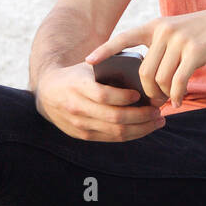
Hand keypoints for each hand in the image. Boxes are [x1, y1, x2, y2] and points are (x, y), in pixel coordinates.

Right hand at [34, 61, 165, 141]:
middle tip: (158, 110)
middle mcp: (77, 107)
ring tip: (158, 120)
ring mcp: (80, 124)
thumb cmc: (76, 76)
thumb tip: (144, 67)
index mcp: (78, 86)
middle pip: (115, 117)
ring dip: (142, 128)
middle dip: (141, 116)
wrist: (48, 93)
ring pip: (116, 132)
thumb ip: (110, 67)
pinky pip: (112, 138)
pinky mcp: (83, 136)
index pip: (103, 95)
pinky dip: (132, 134)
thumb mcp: (88, 67)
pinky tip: (145, 128)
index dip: (124, 97)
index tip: (140, 94)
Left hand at [83, 6, 205, 108]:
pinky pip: (178, 82)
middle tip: (153, 101)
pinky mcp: (195, 52)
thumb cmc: (201, 31)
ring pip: (160, 79)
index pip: (123, 38)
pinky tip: (179, 101)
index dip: (104, 50)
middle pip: (143, 71)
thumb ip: (158, 45)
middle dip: (147, 91)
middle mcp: (163, 31)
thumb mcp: (175, 30)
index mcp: (154, 26)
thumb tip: (144, 75)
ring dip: (163, 94)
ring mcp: (179, 41)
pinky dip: (177, 95)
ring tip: (168, 99)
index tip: (88, 62)